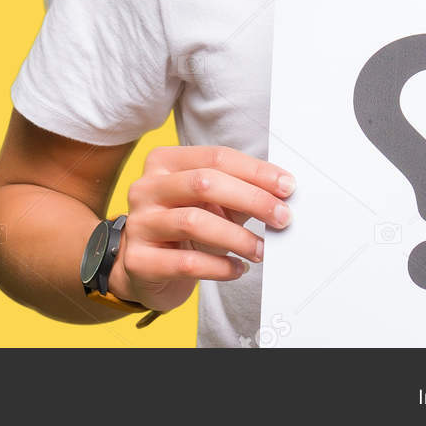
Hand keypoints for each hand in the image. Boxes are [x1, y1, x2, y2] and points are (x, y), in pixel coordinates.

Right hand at [108, 145, 294, 314]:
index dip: (255, 171)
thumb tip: (282, 194)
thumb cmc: (183, 229)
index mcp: (164, 162)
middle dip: (251, 199)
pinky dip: (220, 267)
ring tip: (261, 249)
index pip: (215, 157)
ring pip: (194, 222)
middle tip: (282, 217)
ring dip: (238, 238)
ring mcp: (140, 223)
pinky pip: (186, 263)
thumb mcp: (209, 204)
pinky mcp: (139, 260)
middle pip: (203, 183)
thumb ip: (238, 193)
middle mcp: (147, 188)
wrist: (145, 269)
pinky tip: (237, 269)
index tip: (287, 187)